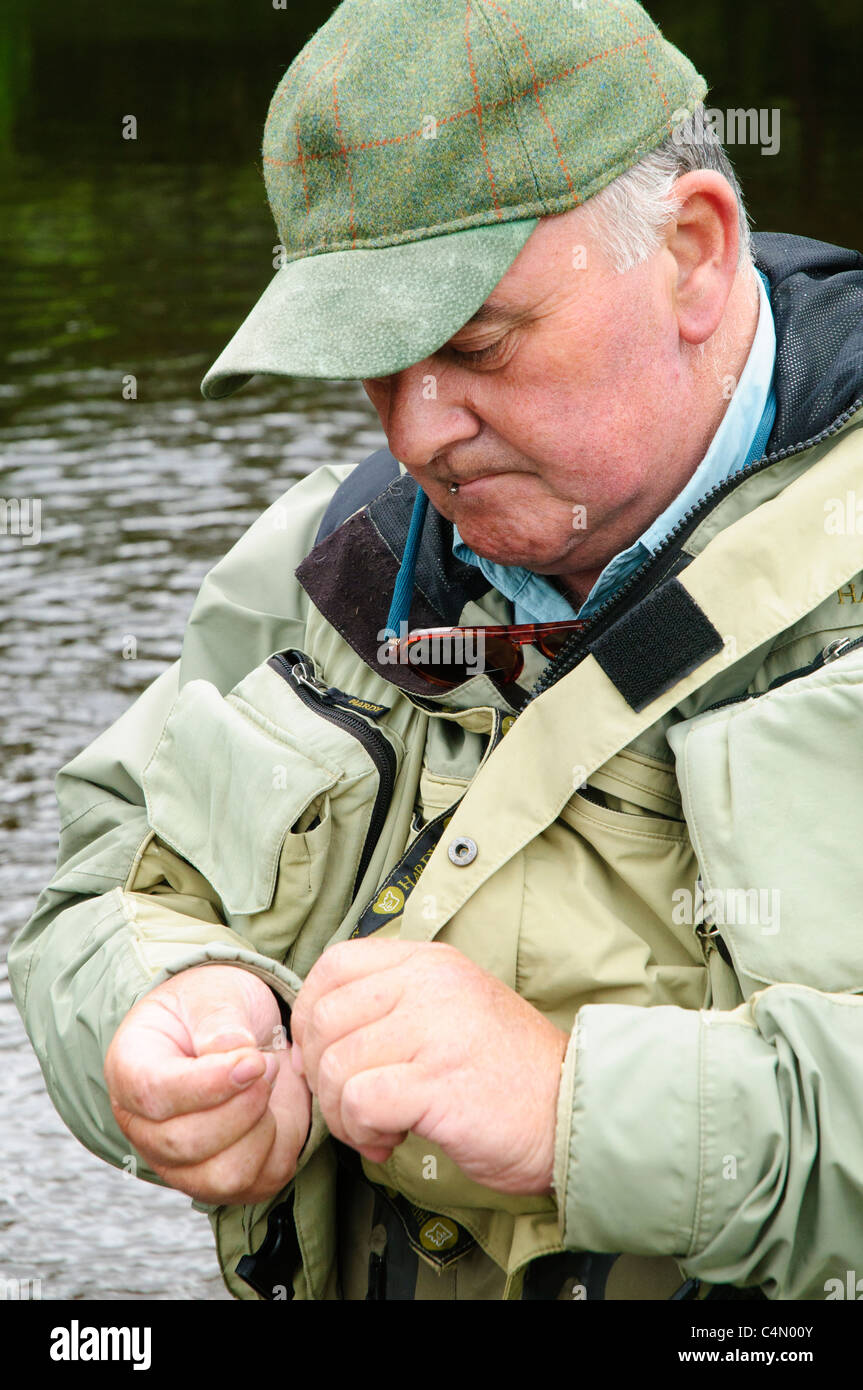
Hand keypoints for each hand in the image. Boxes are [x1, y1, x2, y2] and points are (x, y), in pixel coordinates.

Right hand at [105, 965, 310, 1204]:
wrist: (231, 1035)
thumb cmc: (211, 1010)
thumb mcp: (213, 994)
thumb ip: (219, 1021)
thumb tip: (236, 1053)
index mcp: (130, 1070)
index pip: (155, 1094)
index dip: (209, 1084)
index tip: (254, 1059)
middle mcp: (143, 1127)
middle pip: (187, 1143)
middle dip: (243, 1104)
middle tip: (265, 1061)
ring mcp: (178, 1163)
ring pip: (223, 1176)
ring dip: (262, 1128)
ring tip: (267, 1083)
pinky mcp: (220, 1182)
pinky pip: (258, 1182)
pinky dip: (281, 1144)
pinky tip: (274, 1109)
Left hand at [290, 939, 569, 1195]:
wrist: (572, 1112)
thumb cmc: (508, 1074)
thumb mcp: (452, 1010)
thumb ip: (394, 1004)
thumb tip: (317, 1032)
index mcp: (429, 962)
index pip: (333, 966)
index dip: (312, 1016)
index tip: (328, 1055)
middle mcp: (429, 984)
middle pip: (324, 1019)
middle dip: (324, 1075)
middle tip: (356, 1104)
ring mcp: (435, 1029)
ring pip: (335, 1064)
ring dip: (344, 1112)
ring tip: (380, 1126)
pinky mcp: (438, 1081)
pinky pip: (359, 1101)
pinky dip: (363, 1131)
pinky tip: (392, 1140)